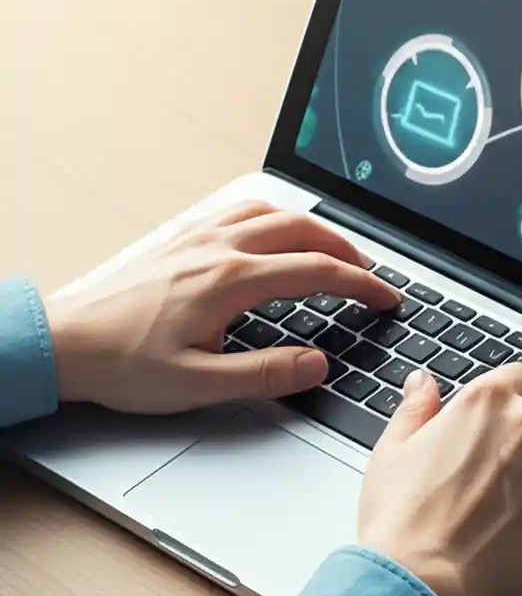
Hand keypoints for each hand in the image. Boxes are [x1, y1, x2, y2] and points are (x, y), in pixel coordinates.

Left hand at [45, 201, 400, 412]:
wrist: (62, 343)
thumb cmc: (122, 364)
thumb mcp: (199, 384)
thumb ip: (265, 374)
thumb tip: (317, 364)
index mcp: (231, 282)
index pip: (317, 272)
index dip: (361, 285)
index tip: (386, 298)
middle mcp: (218, 249)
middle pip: (303, 230)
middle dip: (347, 250)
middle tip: (370, 274)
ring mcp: (198, 238)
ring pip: (273, 213)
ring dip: (314, 227)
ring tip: (334, 249)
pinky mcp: (180, 239)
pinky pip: (240, 211)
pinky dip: (274, 216)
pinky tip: (275, 231)